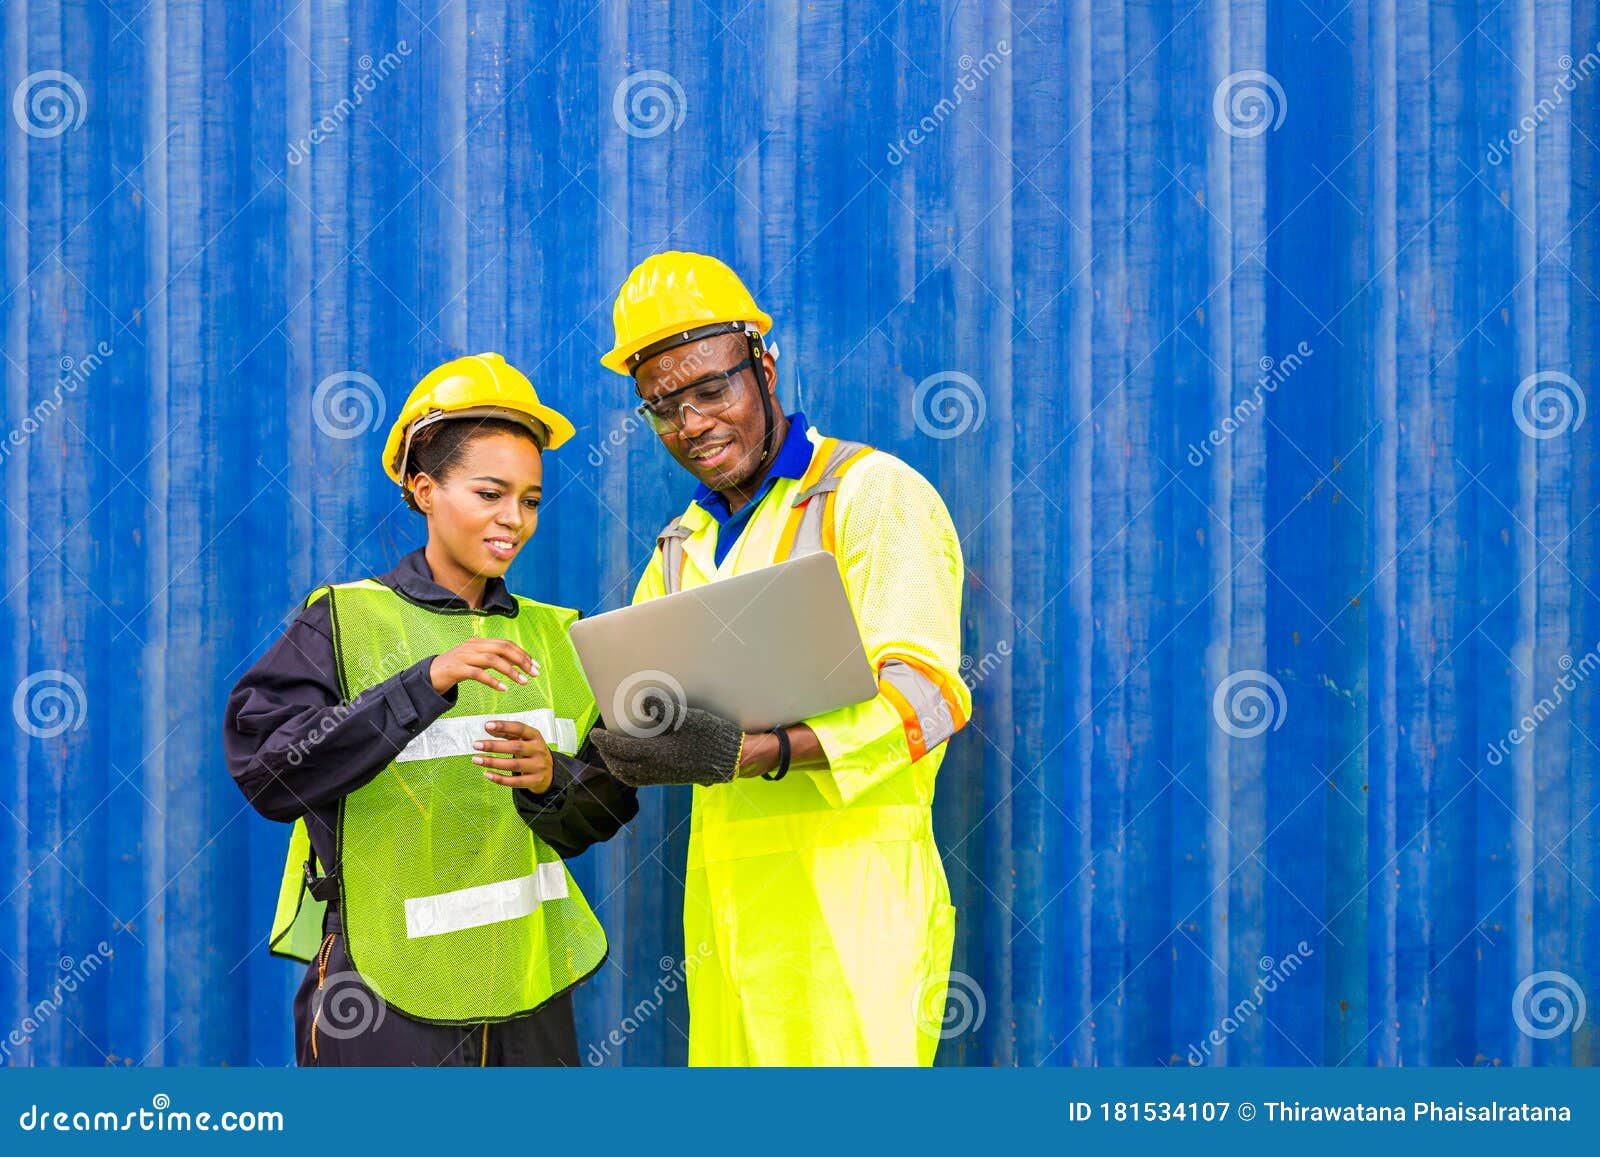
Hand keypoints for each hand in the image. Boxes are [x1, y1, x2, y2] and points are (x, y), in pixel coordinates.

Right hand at [429, 639, 539, 694]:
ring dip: (511, 671)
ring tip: (523, 682)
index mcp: (479, 642)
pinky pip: (477, 673)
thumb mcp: (475, 660)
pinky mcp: (456, 669)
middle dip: (522, 660)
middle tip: (534, 674)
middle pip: (502, 648)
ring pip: (492, 660)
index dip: (523, 654)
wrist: (429, 675)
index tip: (536, 666)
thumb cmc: (456, 669)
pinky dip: (492, 680)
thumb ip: (492, 659)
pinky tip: (503, 688)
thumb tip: (515, 662)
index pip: (506, 644)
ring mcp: (464, 656)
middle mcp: (472, 646)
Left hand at [474, 719, 553, 790]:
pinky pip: (514, 782)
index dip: (504, 726)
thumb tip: (488, 728)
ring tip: (476, 759)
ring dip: (493, 762)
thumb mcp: (523, 740)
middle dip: (494, 746)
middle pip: (515, 747)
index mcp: (535, 736)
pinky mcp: (534, 781)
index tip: (487, 725)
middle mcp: (538, 750)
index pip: (520, 728)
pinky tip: (487, 774)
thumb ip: (507, 733)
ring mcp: (538, 766)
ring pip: (513, 765)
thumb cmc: (531, 752)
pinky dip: (499, 779)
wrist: (549, 772)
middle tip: (476, 745)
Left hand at [587, 707, 744, 786]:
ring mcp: (663, 777)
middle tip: (601, 741)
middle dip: (607, 755)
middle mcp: (656, 769)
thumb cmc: (711, 736)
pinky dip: (629, 772)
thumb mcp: (689, 719)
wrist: (731, 759)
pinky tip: (634, 763)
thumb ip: (665, 710)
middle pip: (621, 766)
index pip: (621, 750)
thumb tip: (644, 703)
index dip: (605, 742)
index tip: (595, 733)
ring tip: (613, 753)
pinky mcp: (671, 779)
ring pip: (630, 777)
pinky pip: (641, 780)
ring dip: (616, 766)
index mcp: (656, 754)